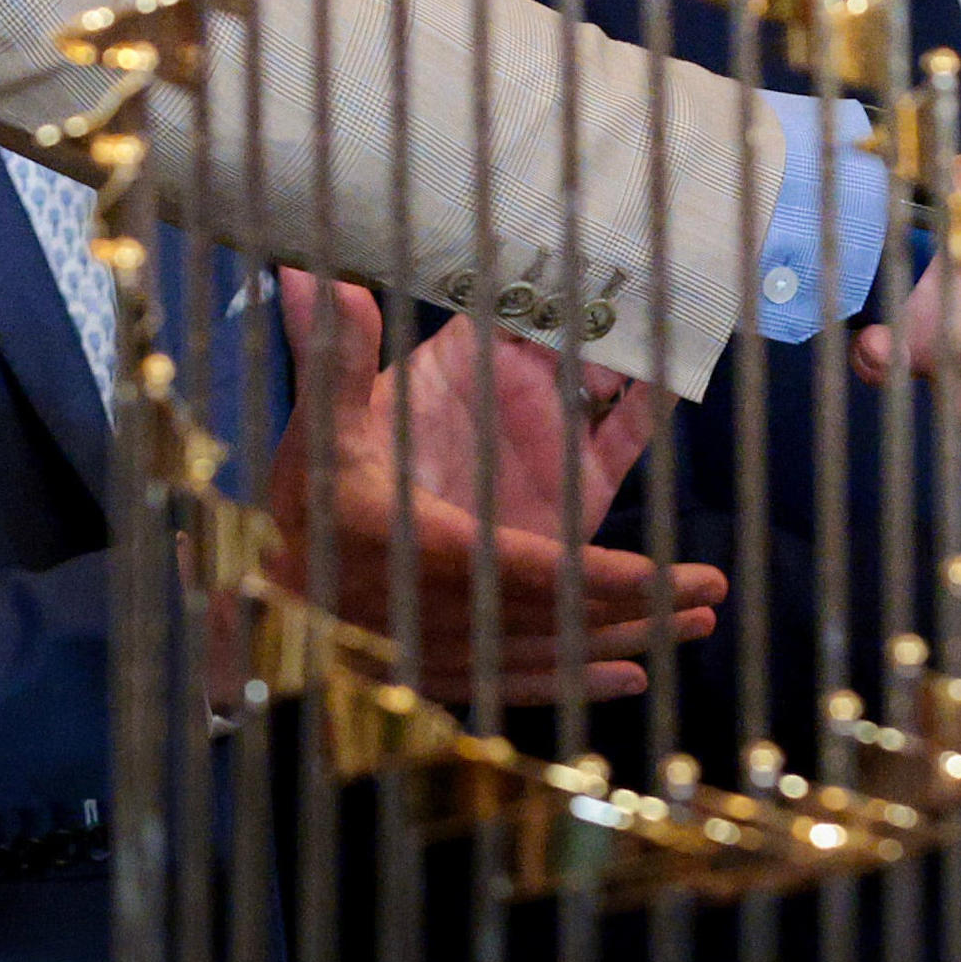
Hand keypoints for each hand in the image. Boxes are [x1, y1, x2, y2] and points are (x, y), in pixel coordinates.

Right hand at [264, 272, 725, 701]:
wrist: (246, 615)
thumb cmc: (292, 515)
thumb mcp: (316, 432)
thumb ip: (333, 358)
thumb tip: (318, 276)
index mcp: (429, 551)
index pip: (540, 575)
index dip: (613, 582)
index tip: (674, 580)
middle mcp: (450, 614)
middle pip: (566, 621)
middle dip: (645, 610)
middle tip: (714, 599)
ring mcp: (452, 654)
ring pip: (556, 656)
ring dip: (630, 644)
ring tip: (700, 631)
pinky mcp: (446, 677)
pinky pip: (522, 686)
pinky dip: (579, 685)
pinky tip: (629, 681)